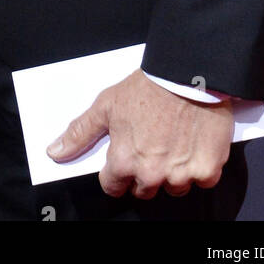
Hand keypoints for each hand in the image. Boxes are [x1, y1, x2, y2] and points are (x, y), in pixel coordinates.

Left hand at [46, 68, 234, 197]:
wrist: (188, 73)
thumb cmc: (147, 87)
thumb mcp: (106, 105)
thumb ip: (80, 133)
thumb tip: (55, 152)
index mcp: (125, 161)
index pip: (113, 186)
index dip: (116, 172)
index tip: (123, 158)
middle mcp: (153, 174)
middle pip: (144, 190)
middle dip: (144, 172)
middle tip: (151, 144)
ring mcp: (182, 175)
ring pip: (173, 188)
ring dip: (173, 172)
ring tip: (174, 141)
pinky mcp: (208, 170)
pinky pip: (202, 180)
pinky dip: (199, 166)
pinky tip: (193, 143)